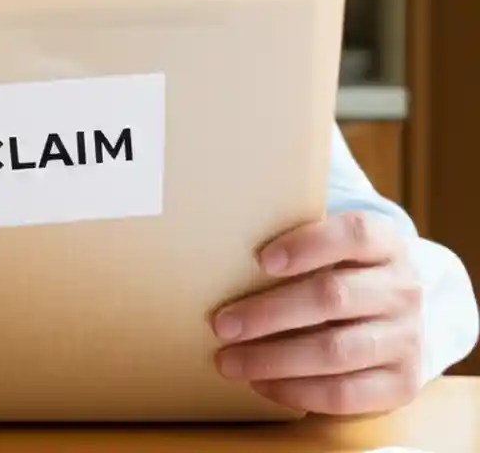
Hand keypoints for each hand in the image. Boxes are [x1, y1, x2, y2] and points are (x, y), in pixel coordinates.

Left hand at [212, 211, 423, 415]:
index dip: (309, 245)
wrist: (395, 320)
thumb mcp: (329, 251)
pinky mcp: (402, 383)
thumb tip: (220, 262)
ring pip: (337, 350)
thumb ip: (291, 249)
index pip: (355, 235)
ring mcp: (407, 338)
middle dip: (270, 312)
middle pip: (334, 297)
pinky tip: (261, 384)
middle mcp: (402, 289)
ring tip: (229, 361)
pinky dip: (297, 390)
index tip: (262, 260)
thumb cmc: (339, 275)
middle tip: (222, 325)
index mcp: (384, 244)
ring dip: (274, 358)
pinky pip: (346, 393)